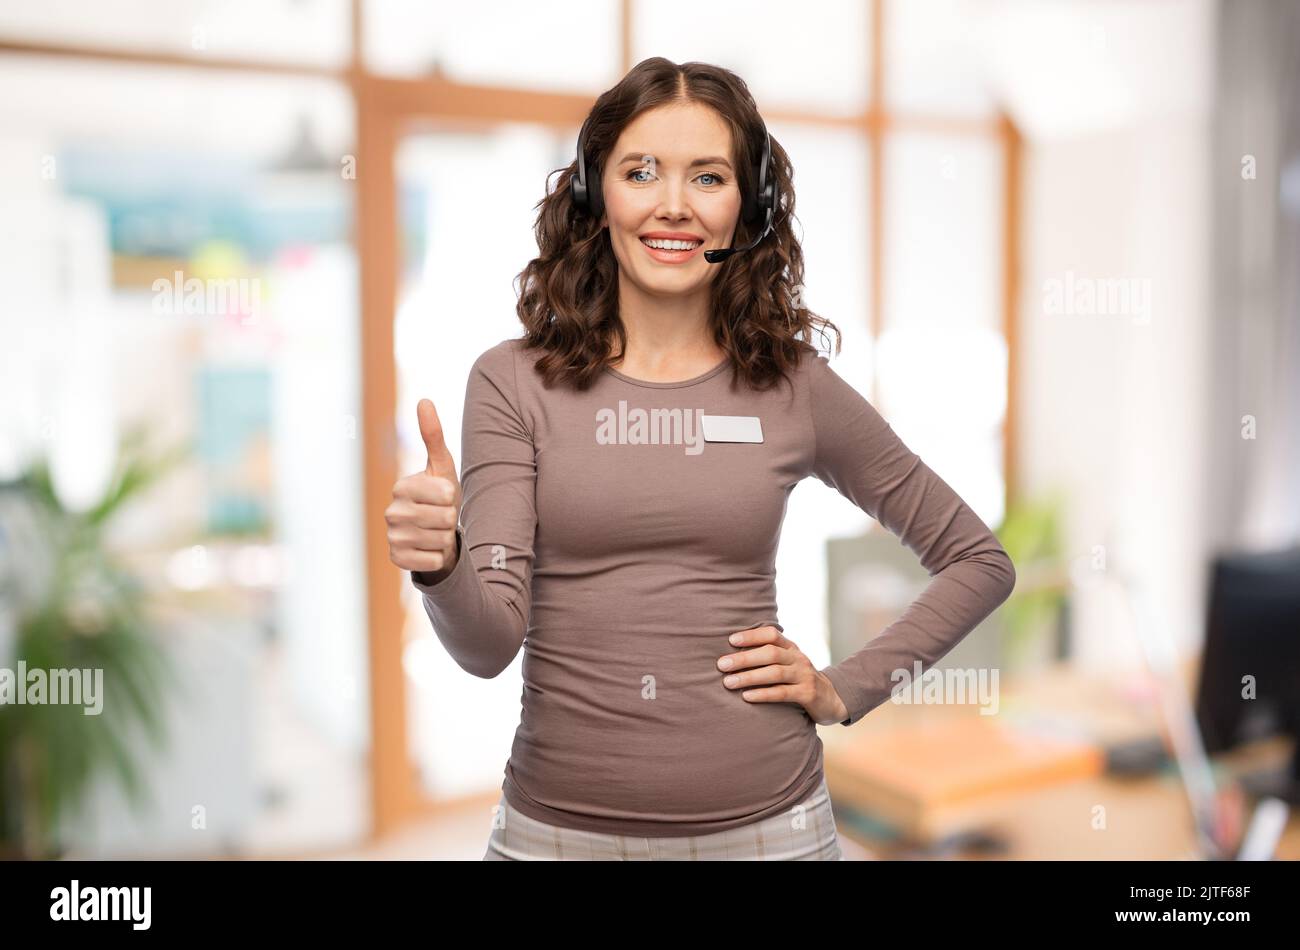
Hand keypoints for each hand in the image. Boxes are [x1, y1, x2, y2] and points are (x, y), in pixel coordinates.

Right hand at [386, 398, 462, 576]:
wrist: (434, 533)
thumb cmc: (440, 496)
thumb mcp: (442, 466)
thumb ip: (433, 435)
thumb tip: (424, 400)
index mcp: (402, 486)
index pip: (445, 493)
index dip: (451, 497)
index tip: (443, 497)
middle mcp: (391, 511)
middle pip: (445, 518)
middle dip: (450, 519)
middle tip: (441, 517)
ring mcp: (392, 536)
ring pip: (440, 540)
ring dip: (445, 537)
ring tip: (436, 531)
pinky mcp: (397, 559)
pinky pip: (433, 559)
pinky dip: (438, 556)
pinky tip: (429, 548)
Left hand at [717, 625, 849, 724]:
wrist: (831, 699)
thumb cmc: (798, 680)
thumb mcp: (787, 664)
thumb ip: (767, 657)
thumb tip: (731, 655)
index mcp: (791, 648)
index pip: (771, 634)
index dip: (751, 635)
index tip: (731, 640)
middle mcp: (798, 658)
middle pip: (770, 653)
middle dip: (744, 658)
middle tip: (722, 665)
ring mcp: (804, 675)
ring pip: (775, 673)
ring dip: (749, 677)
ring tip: (728, 682)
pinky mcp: (808, 694)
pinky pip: (782, 693)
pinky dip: (763, 694)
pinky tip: (746, 697)